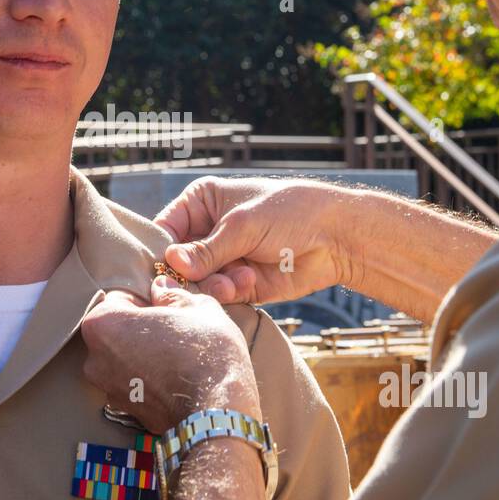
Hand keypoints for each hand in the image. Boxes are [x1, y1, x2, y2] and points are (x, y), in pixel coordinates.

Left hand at [80, 277, 260, 433]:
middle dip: (141, 330)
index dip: (146, 300)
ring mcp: (109, 391)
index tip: (167, 308)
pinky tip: (177, 380)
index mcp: (103, 324)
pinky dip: (151, 382)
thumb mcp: (198, 309)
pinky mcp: (127, 414)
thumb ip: (173, 295)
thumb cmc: (206, 353)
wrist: (217, 414)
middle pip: (117, 333)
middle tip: (175, 331)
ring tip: (179, 358)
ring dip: (145, 357)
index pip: (119, 299)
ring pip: (125, 362)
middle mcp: (95, 360)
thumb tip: (162, 288)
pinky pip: (136, 387)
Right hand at [155, 177, 356, 305]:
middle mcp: (208, 232)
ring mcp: (223, 259)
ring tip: (234, 281)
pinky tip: (248, 282)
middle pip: (178, 262)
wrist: (335, 237)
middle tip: (201, 281)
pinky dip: (229, 293)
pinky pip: (219, 296)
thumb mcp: (243, 226)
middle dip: (189, 274)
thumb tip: (171, 264)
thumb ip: (206, 250)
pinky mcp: (239, 284)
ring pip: (197, 282)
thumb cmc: (289, 213)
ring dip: (212, 285)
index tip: (164, 268)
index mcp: (201, 203)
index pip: (166, 229)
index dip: (163, 250)